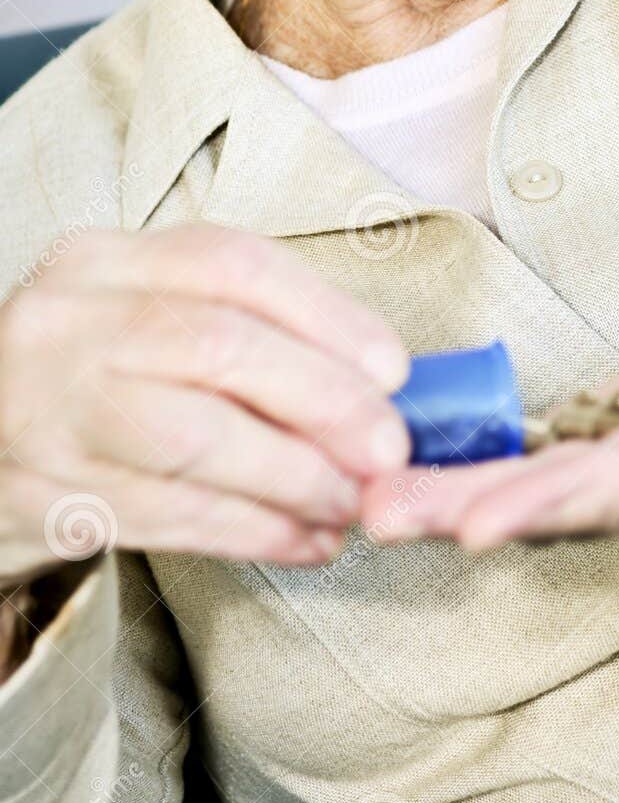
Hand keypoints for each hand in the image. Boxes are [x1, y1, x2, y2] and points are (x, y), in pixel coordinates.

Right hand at [0, 223, 409, 585]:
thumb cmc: (95, 377)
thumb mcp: (148, 322)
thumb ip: (247, 332)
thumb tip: (379, 383)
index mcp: (106, 261)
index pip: (233, 265)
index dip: (327, 315)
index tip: (393, 367)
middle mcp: (68, 323)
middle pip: (220, 348)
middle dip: (323, 401)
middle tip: (388, 449)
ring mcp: (46, 410)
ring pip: (196, 441)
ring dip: (295, 478)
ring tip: (352, 504)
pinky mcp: (42, 496)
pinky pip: (170, 516)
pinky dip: (253, 532)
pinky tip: (305, 541)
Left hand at [359, 262, 618, 549]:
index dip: (549, 505)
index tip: (477, 522)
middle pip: (562, 510)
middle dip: (468, 515)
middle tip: (377, 513)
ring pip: (542, 506)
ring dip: (454, 511)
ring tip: (369, 504)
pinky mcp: (617, 464)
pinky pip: (540, 484)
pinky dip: (474, 490)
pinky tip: (410, 482)